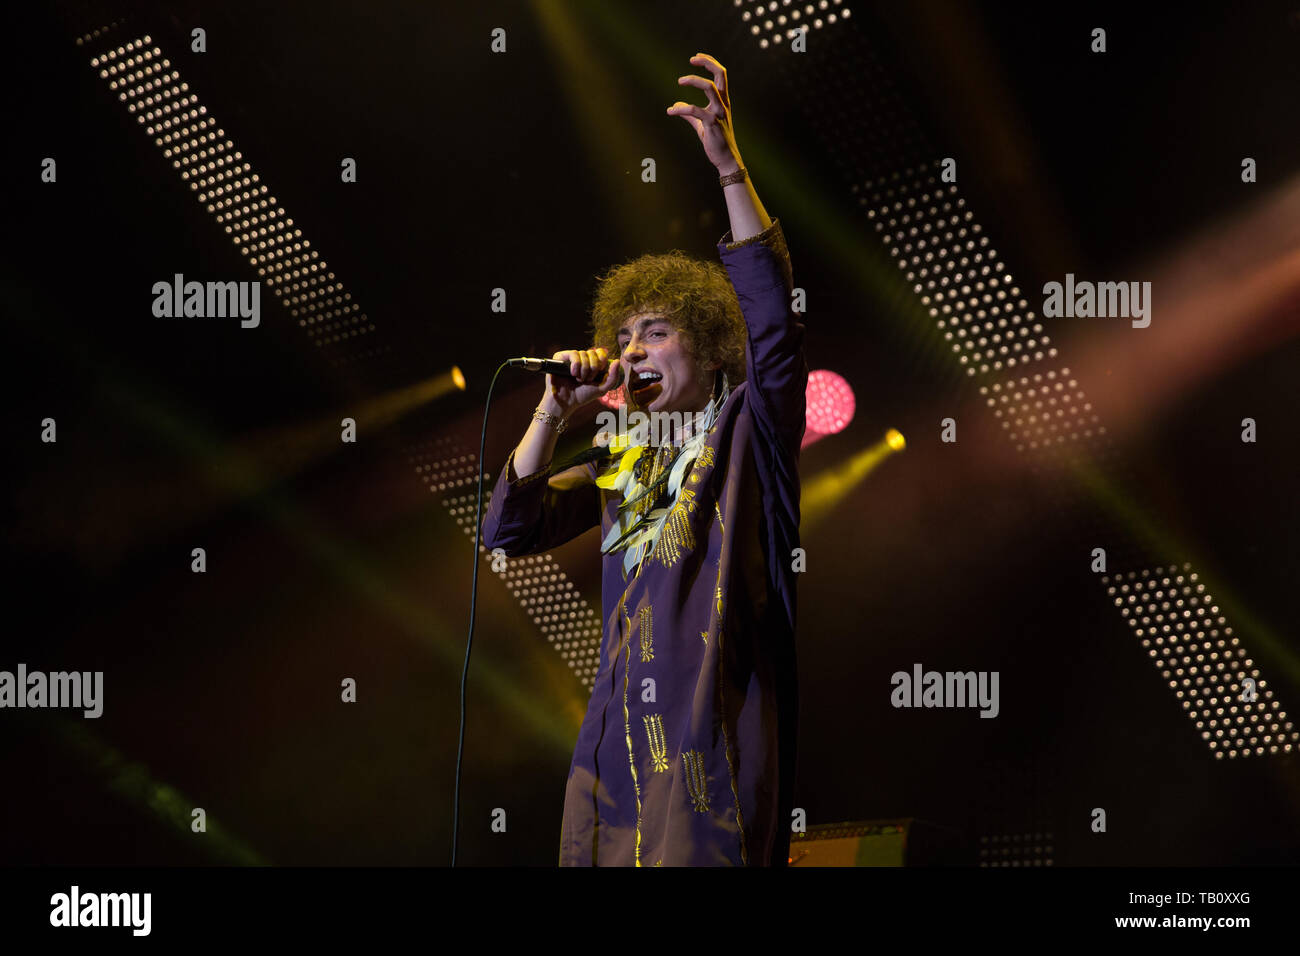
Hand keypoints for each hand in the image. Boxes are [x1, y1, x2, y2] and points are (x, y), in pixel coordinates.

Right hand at [541, 347, 622, 418]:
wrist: (566, 402)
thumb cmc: (583, 395)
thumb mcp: (602, 388)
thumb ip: (613, 377)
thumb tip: (617, 360)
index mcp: (591, 364)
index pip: (600, 352)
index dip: (602, 360)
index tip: (600, 371)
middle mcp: (581, 359)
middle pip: (593, 352)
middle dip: (593, 368)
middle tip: (587, 380)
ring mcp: (571, 358)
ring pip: (583, 353)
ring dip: (584, 369)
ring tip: (579, 379)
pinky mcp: (561, 357)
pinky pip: (574, 354)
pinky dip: (576, 364)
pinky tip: (573, 374)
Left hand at [666, 52, 742, 173]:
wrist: (726, 159)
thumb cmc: (715, 141)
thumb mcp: (701, 124)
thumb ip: (689, 114)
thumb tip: (675, 106)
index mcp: (723, 101)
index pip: (721, 74)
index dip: (709, 62)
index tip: (696, 58)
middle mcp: (723, 103)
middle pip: (720, 75)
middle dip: (707, 62)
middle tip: (691, 59)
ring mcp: (719, 113)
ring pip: (710, 87)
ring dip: (694, 80)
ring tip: (680, 81)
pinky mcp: (712, 124)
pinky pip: (696, 111)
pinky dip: (681, 109)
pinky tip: (671, 111)